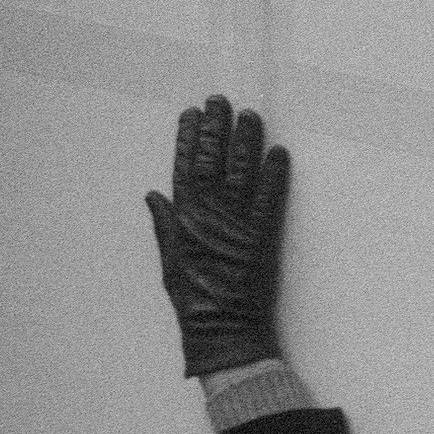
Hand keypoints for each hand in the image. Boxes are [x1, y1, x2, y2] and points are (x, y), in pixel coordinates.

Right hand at [145, 95, 289, 377]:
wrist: (222, 332)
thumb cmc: (193, 300)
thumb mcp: (169, 260)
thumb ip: (163, 224)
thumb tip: (153, 194)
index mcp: (183, 219)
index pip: (183, 168)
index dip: (187, 139)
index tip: (191, 113)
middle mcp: (208, 215)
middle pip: (212, 161)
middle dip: (216, 129)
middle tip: (222, 101)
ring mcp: (236, 223)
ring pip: (241, 172)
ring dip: (246, 141)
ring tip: (251, 115)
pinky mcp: (264, 237)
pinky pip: (271, 198)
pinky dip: (276, 174)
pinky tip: (280, 151)